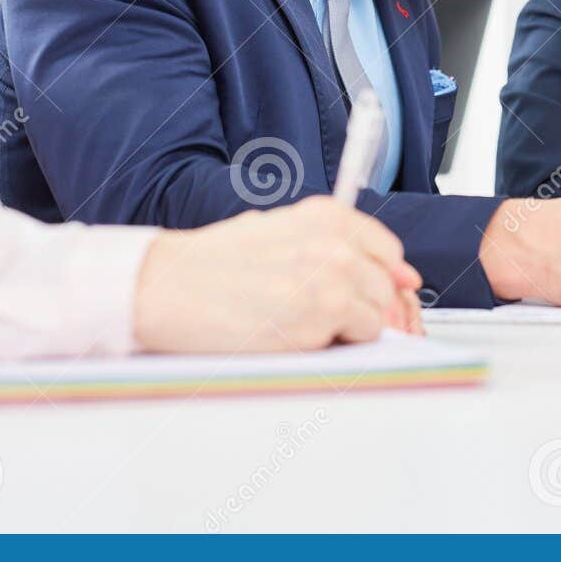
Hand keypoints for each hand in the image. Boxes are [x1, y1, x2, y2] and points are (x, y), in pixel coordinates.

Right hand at [131, 197, 420, 352]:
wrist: (170, 287)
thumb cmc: (213, 263)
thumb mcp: (277, 231)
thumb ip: (331, 244)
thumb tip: (390, 271)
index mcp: (326, 216)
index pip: (387, 249)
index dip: (384, 276)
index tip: (375, 290)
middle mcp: (335, 244)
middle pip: (386, 286)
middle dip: (365, 304)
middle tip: (323, 312)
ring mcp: (331, 283)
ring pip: (376, 316)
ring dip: (350, 326)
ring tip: (303, 321)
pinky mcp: (320, 321)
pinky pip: (355, 340)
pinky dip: (334, 345)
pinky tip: (295, 334)